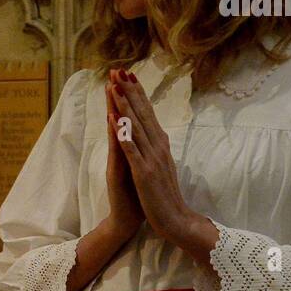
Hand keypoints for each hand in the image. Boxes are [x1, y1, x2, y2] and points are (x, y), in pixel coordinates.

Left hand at [109, 72, 215, 261]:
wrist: (176, 220)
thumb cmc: (164, 194)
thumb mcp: (161, 165)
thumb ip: (157, 146)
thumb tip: (154, 130)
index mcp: (161, 144)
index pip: (148, 113)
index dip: (138, 93)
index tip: (128, 74)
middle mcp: (158, 147)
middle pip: (142, 114)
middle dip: (130, 91)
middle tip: (119, 70)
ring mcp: (152, 159)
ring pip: (136, 127)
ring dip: (125, 106)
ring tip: (115, 88)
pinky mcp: (144, 173)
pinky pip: (132, 151)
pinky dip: (123, 134)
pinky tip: (115, 122)